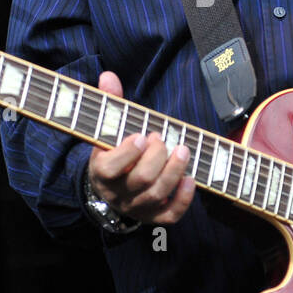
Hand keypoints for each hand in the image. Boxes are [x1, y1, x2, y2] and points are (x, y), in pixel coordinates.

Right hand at [86, 71, 197, 225]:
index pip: (111, 168)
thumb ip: (109, 103)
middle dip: (157, 157)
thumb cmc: (113, 150)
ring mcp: (136, 207)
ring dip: (174, 171)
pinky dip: (183, 198)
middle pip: (140, 180)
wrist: (111, 186)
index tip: (141, 135)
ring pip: (157, 195)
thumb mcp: (108, 129)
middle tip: (162, 138)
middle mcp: (117, 194)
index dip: (128, 153)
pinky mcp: (153, 217)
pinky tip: (191, 178)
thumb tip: (109, 76)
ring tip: (183, 149)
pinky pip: (170, 215)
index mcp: (101, 172)